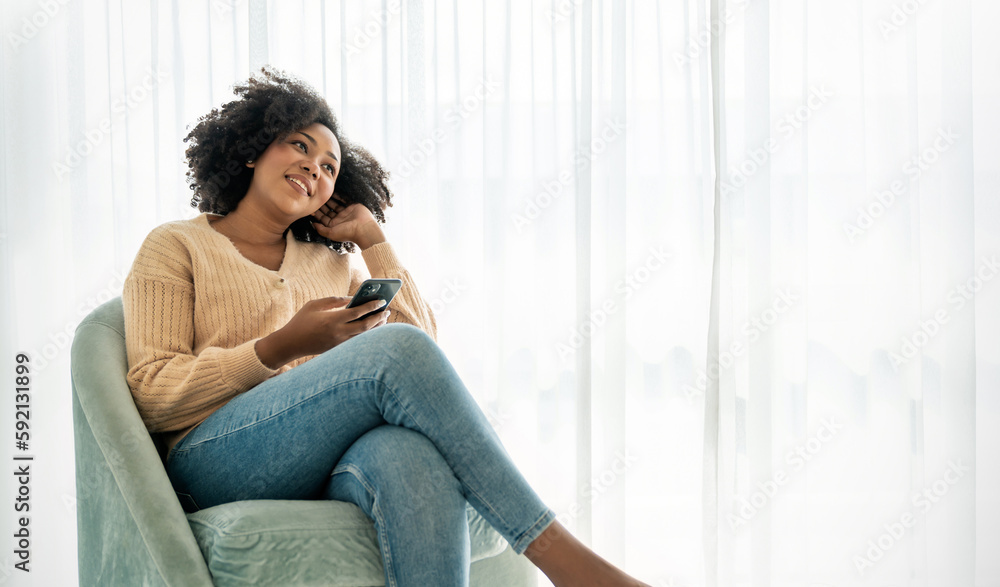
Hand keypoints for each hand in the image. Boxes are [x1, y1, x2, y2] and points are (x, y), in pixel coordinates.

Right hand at [254, 296, 389, 368]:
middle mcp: (338, 333)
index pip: (357, 313)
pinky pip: (357, 342)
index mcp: (332, 320)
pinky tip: (372, 329)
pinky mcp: (338, 350)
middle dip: (378, 318)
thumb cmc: (301, 321)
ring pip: (363, 336)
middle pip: (365, 326)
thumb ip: (333, 301)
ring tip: (383, 319)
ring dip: (375, 328)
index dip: (371, 306)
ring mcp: (339, 344)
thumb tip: (351, 299)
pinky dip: (367, 335)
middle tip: (386, 310)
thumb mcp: (314, 305)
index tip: (382, 300)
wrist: (290, 344)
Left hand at [310, 195, 385, 248]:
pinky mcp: (352, 206)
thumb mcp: (331, 233)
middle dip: (321, 205)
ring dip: (328, 200)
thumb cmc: (348, 232)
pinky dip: (338, 196)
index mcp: (333, 226)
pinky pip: (344, 200)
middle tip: (315, 197)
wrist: (364, 228)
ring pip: (334, 205)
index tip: (310, 206)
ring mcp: (345, 212)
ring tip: (322, 193)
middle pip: (327, 211)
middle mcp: (339, 219)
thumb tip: (312, 224)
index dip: (316, 213)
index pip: (322, 218)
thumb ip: (321, 229)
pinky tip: (332, 192)